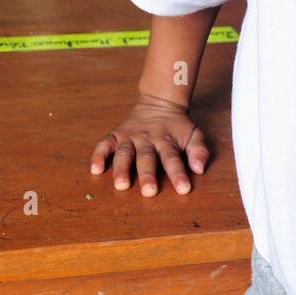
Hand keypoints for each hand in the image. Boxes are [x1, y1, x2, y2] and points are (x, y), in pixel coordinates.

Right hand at [89, 94, 210, 196]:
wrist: (159, 102)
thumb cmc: (178, 126)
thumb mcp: (194, 133)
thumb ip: (199, 150)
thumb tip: (200, 168)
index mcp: (167, 141)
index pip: (173, 159)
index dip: (178, 174)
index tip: (183, 189)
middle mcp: (147, 139)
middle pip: (147, 158)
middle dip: (148, 175)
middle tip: (149, 192)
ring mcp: (130, 137)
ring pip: (125, 153)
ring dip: (122, 169)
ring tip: (121, 184)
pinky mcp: (116, 135)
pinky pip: (104, 144)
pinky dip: (98, 155)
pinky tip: (96, 169)